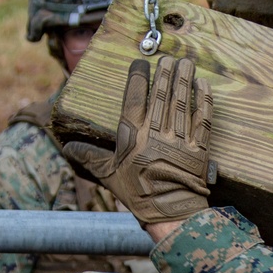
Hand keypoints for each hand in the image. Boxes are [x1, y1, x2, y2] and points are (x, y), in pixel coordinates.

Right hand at [63, 55, 213, 228]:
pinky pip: (203, 120)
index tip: (141, 63)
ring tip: (186, 63)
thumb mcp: (108, 175)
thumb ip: (89, 157)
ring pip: (182, 103)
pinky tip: (204, 86)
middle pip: (162, 96)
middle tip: (169, 58)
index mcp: (133, 137)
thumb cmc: (136, 194)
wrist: (169, 214)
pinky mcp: (199, 149)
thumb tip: (68, 148)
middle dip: (166, 74)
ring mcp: (180, 140)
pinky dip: (204, 101)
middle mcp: (156, 133)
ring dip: (185, 81)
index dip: (138, 78)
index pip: (134, 99)